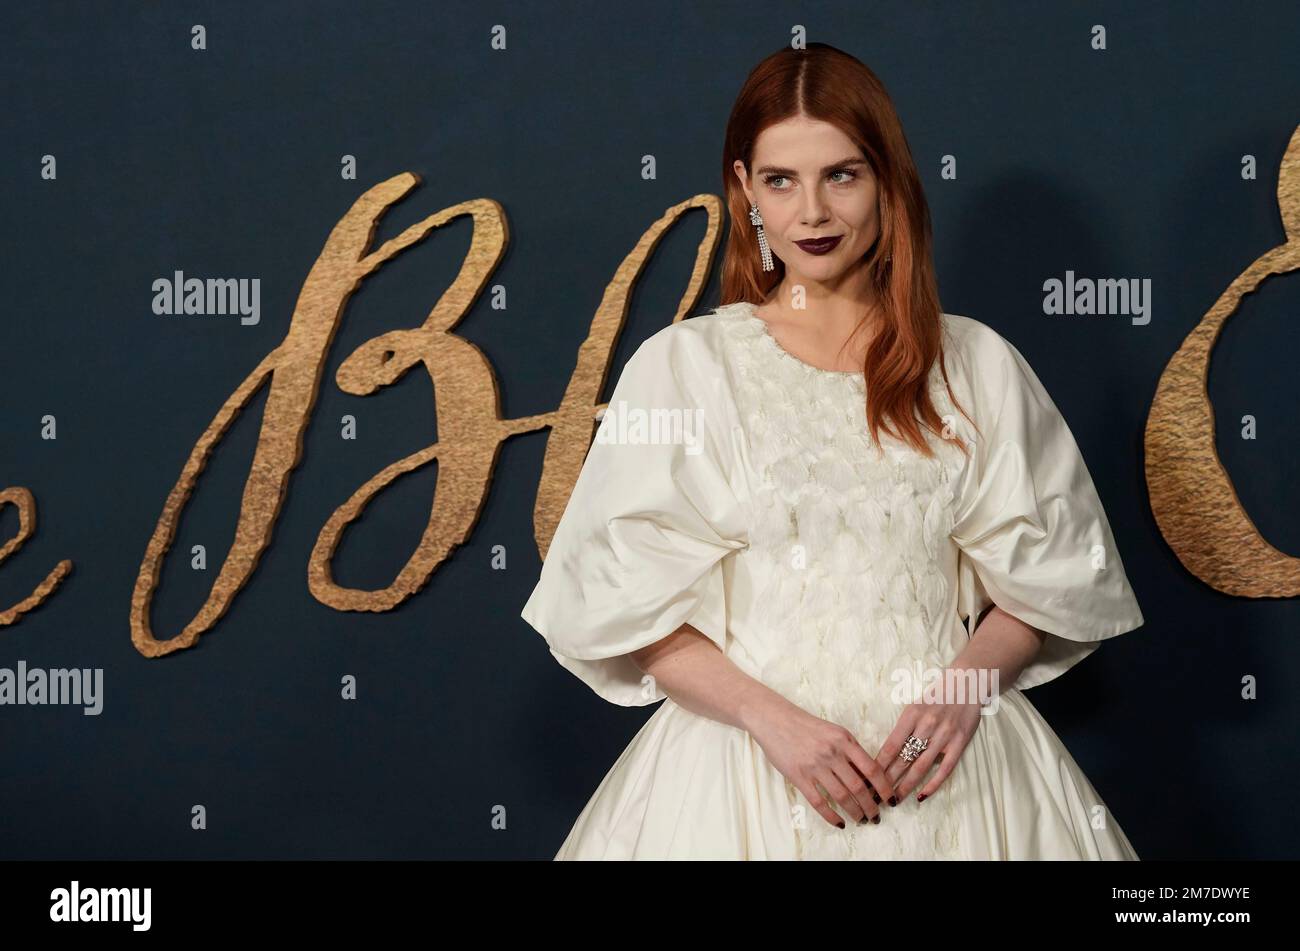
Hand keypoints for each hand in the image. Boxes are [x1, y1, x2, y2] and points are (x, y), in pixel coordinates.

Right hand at [747, 693, 895, 828]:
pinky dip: (831, 816)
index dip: (884, 787)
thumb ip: (850, 750)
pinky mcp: (798, 776)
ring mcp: (815, 765)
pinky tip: (839, 823)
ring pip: (841, 797)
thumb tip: (868, 776)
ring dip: (854, 812)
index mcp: (844, 740)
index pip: (871, 768)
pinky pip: (819, 802)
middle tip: (876, 816)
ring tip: (861, 820)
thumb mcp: (834, 731)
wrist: (774, 719)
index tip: (890, 799)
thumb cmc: (805, 725)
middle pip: (859, 787)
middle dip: (871, 806)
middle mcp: (832, 753)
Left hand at [874, 679, 982, 803]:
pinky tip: (922, 796)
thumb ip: (902, 728)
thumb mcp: (914, 706)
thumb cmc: (935, 697)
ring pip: (921, 766)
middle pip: (904, 758)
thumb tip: (884, 754)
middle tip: (875, 795)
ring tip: (894, 800)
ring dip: (906, 786)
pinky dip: (933, 784)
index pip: (891, 745)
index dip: (878, 765)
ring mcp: (945, 735)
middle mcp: (927, 725)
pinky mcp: (960, 743)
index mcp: (911, 714)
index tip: (867, 778)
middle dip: (887, 779)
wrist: (966, 685)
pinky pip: (945, 769)